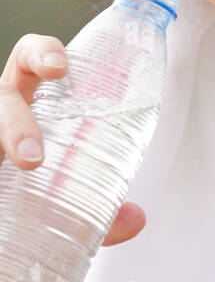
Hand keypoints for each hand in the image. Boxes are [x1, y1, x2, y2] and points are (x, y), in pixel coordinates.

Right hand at [0, 33, 145, 246]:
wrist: (12, 228)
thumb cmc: (37, 194)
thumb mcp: (70, 197)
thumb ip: (102, 212)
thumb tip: (134, 218)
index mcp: (30, 104)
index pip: (30, 62)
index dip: (41, 53)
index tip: (60, 68)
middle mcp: (3, 115)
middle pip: (2, 98)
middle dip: (14, 121)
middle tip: (33, 159)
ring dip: (6, 136)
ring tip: (22, 168)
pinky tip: (3, 195)